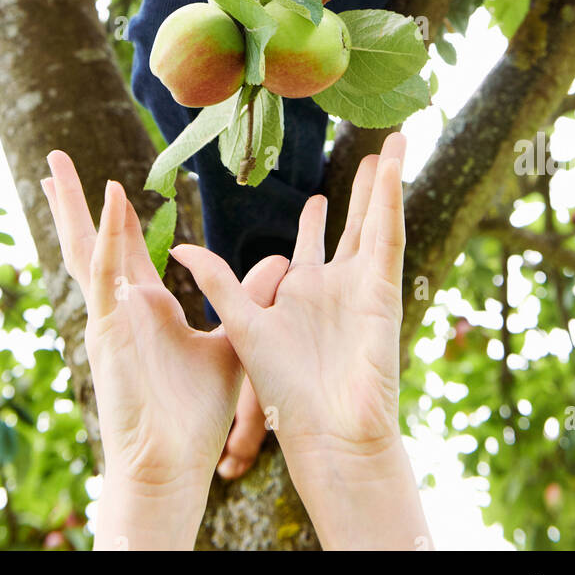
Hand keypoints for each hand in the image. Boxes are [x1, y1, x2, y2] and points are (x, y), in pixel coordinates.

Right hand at [41, 151, 287, 485]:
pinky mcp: (107, 332)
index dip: (114, 217)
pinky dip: (105, 239)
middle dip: (72, 200)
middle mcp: (122, 306)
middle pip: (91, 240)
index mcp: (147, 307)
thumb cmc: (195, 414)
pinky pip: (104, 277)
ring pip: (83, 249)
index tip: (108, 184)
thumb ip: (251, 298)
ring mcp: (109, 317)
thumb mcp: (234, 340)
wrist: (172, 462)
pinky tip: (108, 204)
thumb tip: (282, 262)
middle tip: (54, 160)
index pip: (123, 249)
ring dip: (71, 206)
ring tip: (54, 166)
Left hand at [169, 131, 407, 467]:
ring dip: (384, 183)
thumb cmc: (284, 391)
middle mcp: (335, 286)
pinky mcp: (382, 290)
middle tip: (373, 153)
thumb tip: (179, 249)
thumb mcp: (244, 324)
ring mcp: (362, 286)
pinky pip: (387, 236)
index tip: (317, 198)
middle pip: (352, 226)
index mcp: (301, 295)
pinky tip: (393, 170)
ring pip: (376, 221)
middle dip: (362, 192)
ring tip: (395, 143)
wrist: (327, 431)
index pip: (311, 246)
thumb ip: (218, 281)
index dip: (315, 221)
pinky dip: (391, 202)